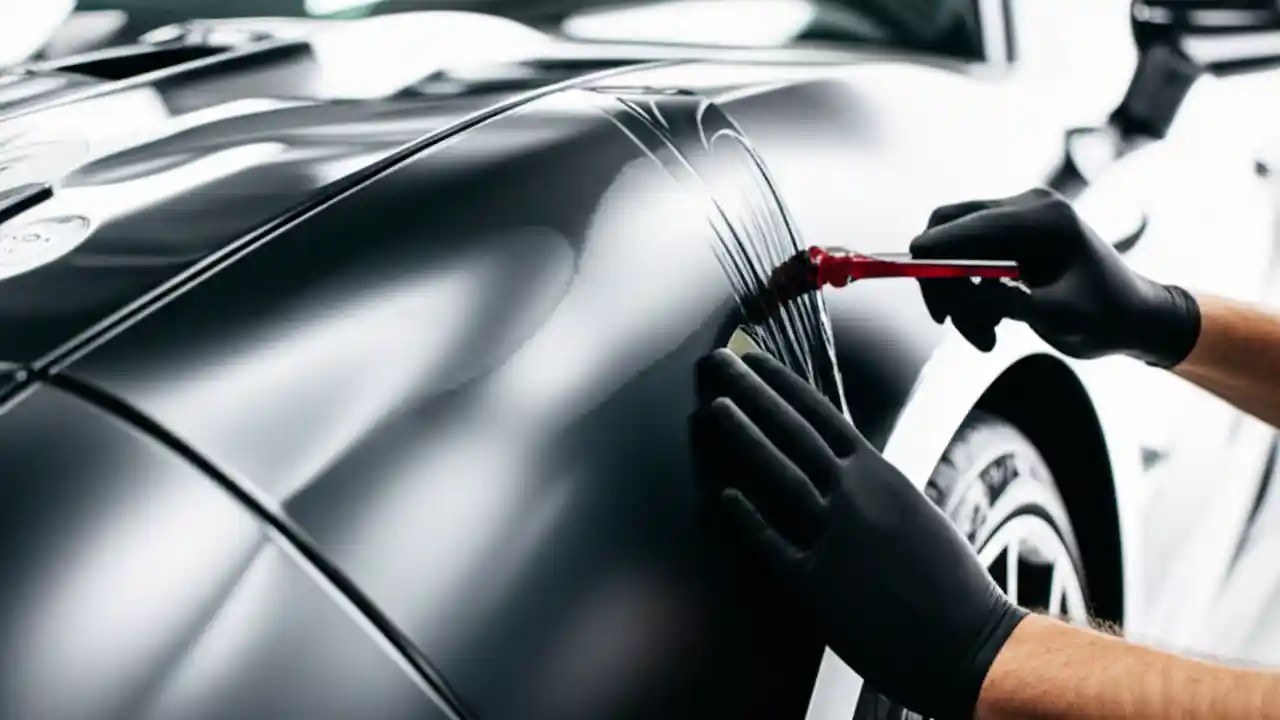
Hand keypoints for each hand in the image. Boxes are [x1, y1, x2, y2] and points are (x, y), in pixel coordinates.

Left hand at [693, 349, 1024, 719]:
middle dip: (752, 392)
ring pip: (780, 474)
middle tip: (719, 362)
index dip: (784, 385)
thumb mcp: (915, 516)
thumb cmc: (951, 585)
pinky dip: (746, 518)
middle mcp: (857, 497)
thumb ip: (875, 490)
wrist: (972, 644)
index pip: (823, 416)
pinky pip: (772, 544)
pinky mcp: (818, 583)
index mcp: (883, 477)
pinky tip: (723, 496)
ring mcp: (836, 537)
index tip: (754, 359)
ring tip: (714, 408)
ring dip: (745, 437)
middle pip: (794, 432)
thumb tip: (847, 470)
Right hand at [910, 188, 1199, 366]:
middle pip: (949, 228)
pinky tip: (990, 325)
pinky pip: (966, 260)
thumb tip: (956, 293)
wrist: (1134, 318)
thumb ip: (1003, 302)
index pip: (970, 224)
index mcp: (1045, 217)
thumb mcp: (1056, 316)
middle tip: (946, 323)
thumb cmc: (1107, 318)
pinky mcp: (1010, 238)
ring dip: (957, 298)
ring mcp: (1017, 219)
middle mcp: (1027, 207)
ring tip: (983, 338)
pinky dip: (969, 296)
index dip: (935, 250)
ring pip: (952, 249)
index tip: (913, 273)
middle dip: (940, 279)